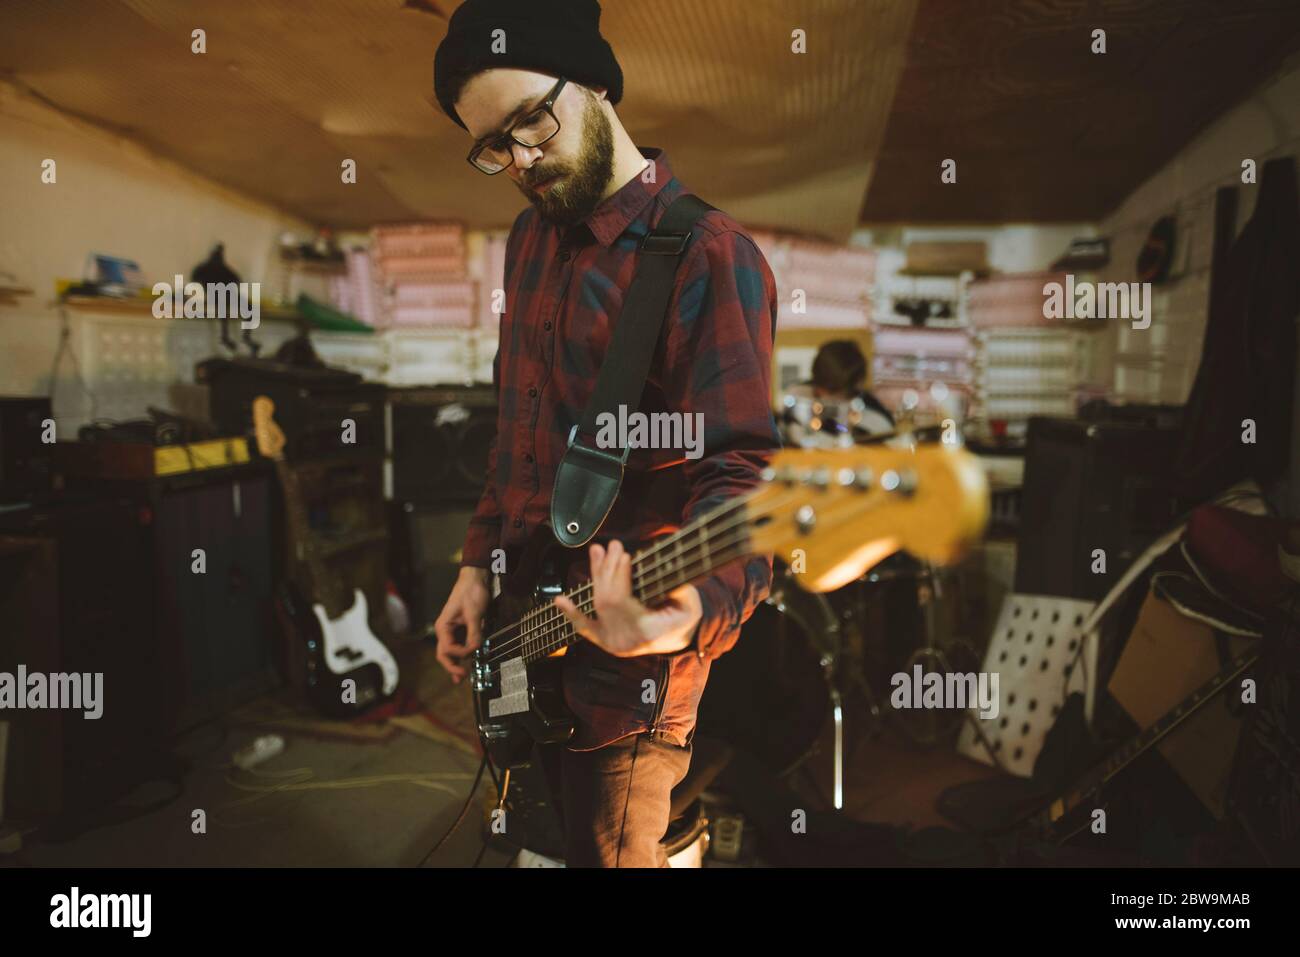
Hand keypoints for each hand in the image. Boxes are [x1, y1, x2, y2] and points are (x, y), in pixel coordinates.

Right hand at [433, 566, 490, 682]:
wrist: (475, 579)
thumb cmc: (471, 592)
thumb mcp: (474, 613)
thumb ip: (474, 633)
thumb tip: (475, 648)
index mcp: (443, 626)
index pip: (447, 648)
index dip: (460, 653)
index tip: (473, 651)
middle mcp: (445, 630)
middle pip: (444, 654)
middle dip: (451, 667)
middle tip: (461, 678)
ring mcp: (452, 630)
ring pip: (450, 652)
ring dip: (455, 665)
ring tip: (461, 678)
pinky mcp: (461, 629)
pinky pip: (459, 646)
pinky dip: (462, 656)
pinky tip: (465, 665)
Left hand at [554, 540, 700, 656]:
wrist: (677, 639)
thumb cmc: (683, 618)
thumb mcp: (690, 605)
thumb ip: (679, 590)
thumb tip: (666, 569)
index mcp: (645, 632)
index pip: (623, 599)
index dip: (620, 576)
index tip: (625, 554)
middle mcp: (625, 639)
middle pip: (607, 598)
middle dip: (609, 568)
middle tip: (615, 545)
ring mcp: (612, 641)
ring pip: (597, 603)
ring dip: (597, 574)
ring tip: (598, 550)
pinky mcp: (604, 639)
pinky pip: (584, 627)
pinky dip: (571, 613)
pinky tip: (559, 600)